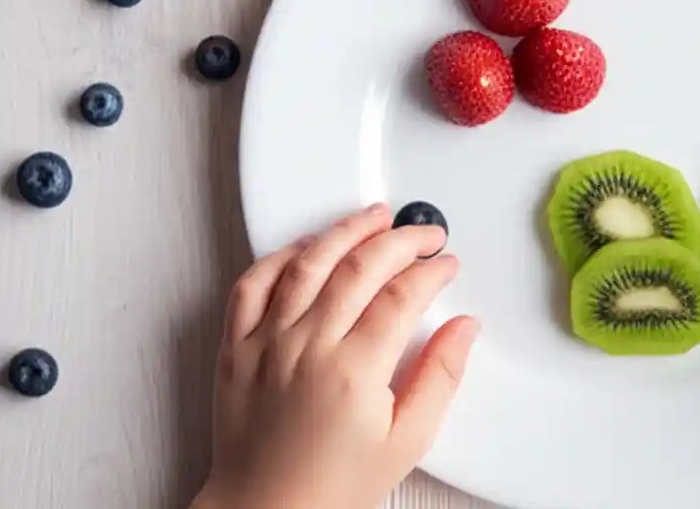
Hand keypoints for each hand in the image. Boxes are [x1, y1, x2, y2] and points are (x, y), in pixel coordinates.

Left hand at [192, 203, 478, 508]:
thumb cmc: (331, 487)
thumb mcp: (407, 441)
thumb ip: (440, 377)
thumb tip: (463, 328)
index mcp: (354, 372)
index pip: (402, 295)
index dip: (431, 270)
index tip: (446, 264)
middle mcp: (307, 348)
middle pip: (361, 266)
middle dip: (402, 239)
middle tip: (424, 233)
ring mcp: (266, 343)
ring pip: (308, 262)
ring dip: (345, 230)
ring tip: (373, 217)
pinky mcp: (236, 347)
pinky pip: (252, 283)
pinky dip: (280, 256)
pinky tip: (307, 246)